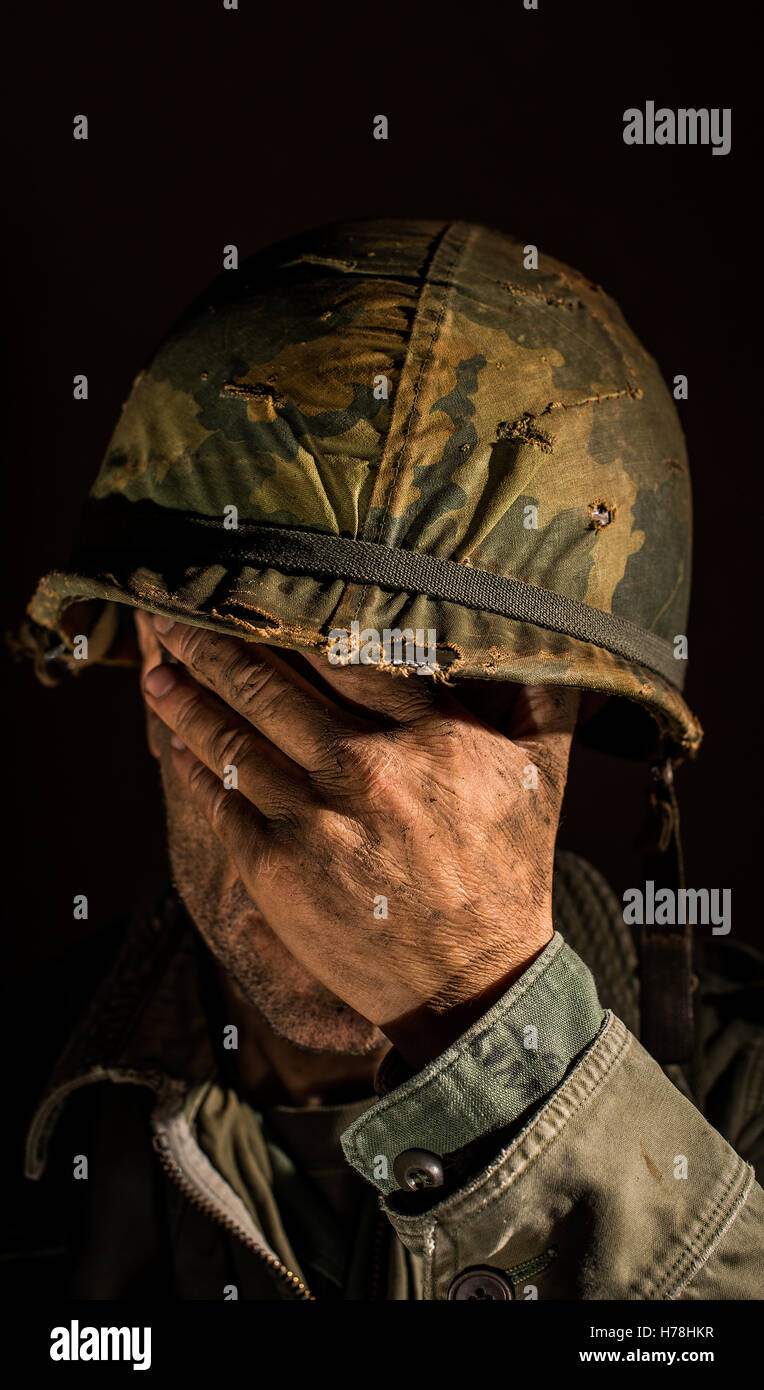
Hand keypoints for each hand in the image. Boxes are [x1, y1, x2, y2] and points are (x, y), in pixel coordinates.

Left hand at [142, 618, 578, 1065]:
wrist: (473, 985)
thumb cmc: (506, 876)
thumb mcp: (544, 779)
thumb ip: (542, 700)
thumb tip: (549, 636)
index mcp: (430, 735)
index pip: (345, 652)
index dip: (291, 615)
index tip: (257, 589)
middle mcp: (368, 768)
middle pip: (271, 687)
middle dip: (215, 646)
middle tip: (175, 615)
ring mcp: (316, 819)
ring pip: (234, 738)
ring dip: (187, 699)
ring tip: (159, 671)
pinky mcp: (277, 869)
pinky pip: (224, 801)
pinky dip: (194, 767)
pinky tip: (175, 744)